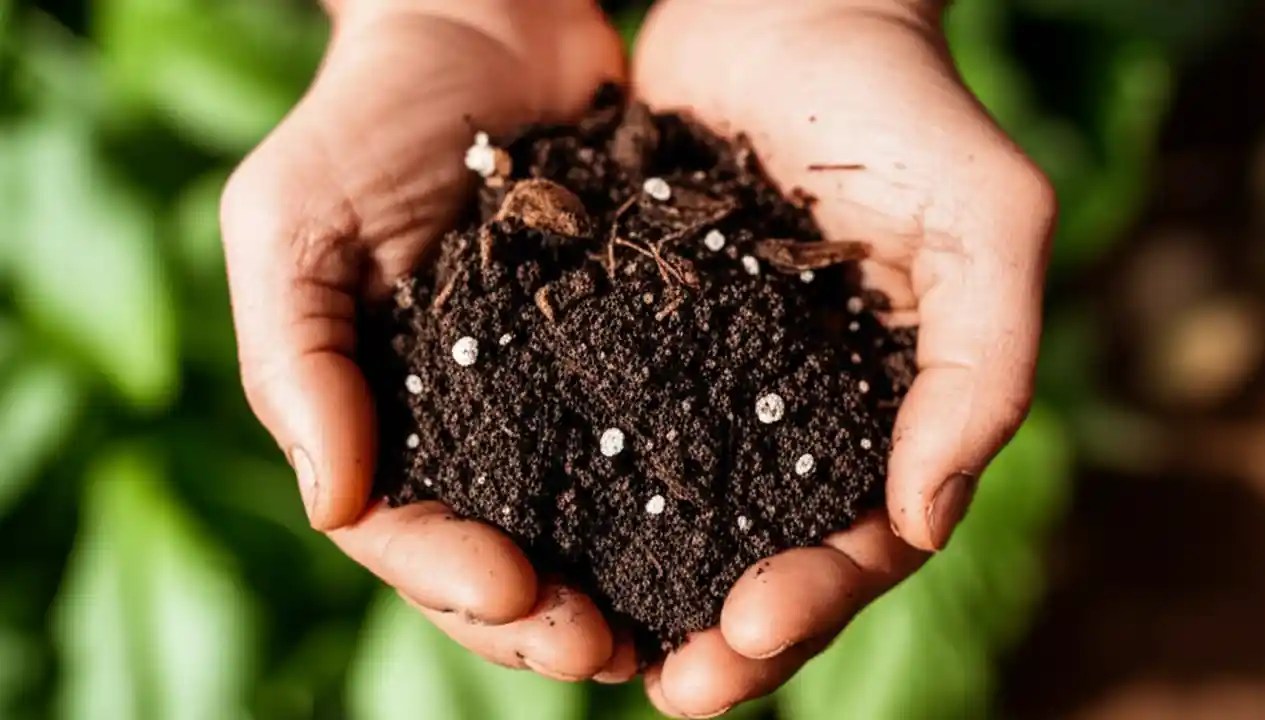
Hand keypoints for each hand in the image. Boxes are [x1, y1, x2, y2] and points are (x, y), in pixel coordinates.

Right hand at [219, 0, 632, 681]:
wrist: (489, 28)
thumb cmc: (369, 116)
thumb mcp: (293, 221)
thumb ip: (294, 357)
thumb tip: (331, 505)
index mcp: (375, 413)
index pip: (397, 529)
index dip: (447, 577)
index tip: (512, 593)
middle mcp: (463, 425)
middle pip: (492, 556)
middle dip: (540, 618)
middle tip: (608, 650)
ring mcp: (546, 400)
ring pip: (577, 529)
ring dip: (617, 588)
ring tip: (675, 632)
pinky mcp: (624, 359)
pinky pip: (651, 446)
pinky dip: (679, 504)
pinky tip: (727, 535)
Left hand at [633, 0, 1055, 714]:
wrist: (788, 12)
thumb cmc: (905, 107)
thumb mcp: (986, 219)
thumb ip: (983, 367)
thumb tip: (924, 518)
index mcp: (891, 413)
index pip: (866, 541)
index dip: (816, 600)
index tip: (748, 637)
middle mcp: (801, 420)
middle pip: (767, 555)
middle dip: (725, 632)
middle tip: (664, 683)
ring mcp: (715, 386)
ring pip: (681, 518)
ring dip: (641, 587)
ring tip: (584, 640)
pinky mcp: (639, 341)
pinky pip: (607, 431)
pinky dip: (580, 491)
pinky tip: (534, 531)